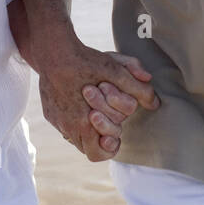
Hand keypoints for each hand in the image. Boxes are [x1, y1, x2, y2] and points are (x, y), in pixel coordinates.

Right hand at [36, 38, 159, 160]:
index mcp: (85, 123)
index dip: (110, 148)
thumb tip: (155, 103)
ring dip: (87, 130)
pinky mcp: (49, 113)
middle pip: (87, 149)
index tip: (114, 137)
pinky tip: (79, 104)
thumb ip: (138, 89)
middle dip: (100, 136)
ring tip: (95, 112)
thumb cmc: (86, 61)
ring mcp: (57, 121)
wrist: (53, 50)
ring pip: (75, 139)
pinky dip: (73, 121)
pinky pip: (63, 126)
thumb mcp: (116, 71)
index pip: (98, 153)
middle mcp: (68, 126)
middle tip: (106, 122)